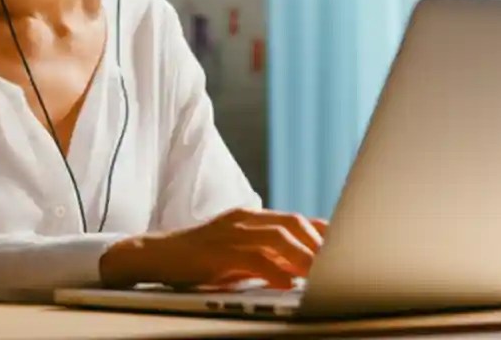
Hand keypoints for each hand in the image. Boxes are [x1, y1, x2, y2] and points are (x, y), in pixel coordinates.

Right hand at [99, 208, 327, 290]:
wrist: (155, 255)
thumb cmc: (198, 259)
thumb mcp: (237, 254)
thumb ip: (266, 256)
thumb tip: (300, 268)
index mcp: (250, 218)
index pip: (295, 219)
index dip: (322, 232)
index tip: (346, 246)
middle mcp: (243, 219)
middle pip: (291, 223)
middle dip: (317, 245)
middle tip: (338, 265)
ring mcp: (229, 232)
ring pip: (277, 238)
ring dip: (302, 257)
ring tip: (319, 275)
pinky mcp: (217, 251)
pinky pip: (252, 257)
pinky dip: (274, 270)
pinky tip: (286, 283)